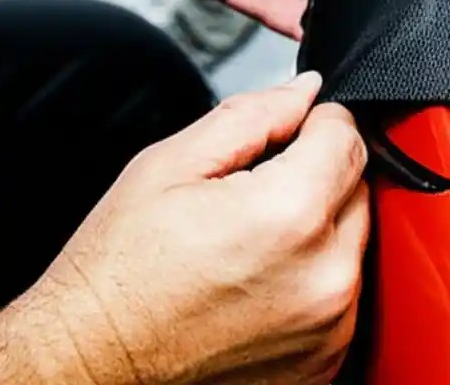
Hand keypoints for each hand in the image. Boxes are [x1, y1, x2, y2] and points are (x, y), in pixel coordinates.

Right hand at [0, 73, 369, 384]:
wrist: (92, 359)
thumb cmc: (117, 275)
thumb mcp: (169, 166)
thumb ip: (253, 116)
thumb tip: (305, 90)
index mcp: (290, 215)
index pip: (347, 136)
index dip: (313, 124)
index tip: (285, 137)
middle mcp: (325, 273)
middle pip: (356, 187)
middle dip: (316, 177)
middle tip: (250, 198)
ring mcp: (332, 322)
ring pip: (355, 239)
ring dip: (319, 229)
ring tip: (250, 244)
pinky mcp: (329, 356)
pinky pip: (345, 292)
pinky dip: (315, 278)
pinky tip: (262, 281)